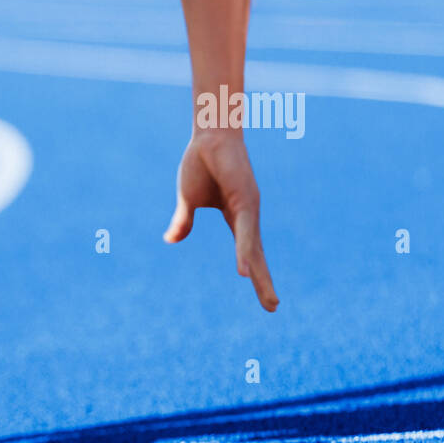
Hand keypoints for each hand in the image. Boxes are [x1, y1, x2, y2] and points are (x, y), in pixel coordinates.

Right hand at [164, 131, 278, 311]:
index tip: (263, 292)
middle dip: (264, 283)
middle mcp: (248, 216)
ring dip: (260, 276)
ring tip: (269, 301)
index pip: (248, 251)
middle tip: (273, 308)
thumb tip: (171, 240)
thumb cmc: (200, 163)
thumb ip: (183, 221)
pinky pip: (244, 234)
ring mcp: (249, 209)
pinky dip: (245, 253)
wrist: (209, 134)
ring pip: (254, 249)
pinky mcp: (244, 201)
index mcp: (238, 216)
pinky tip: (244, 272)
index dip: (254, 271)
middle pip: (257, 256)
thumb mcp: (188, 199)